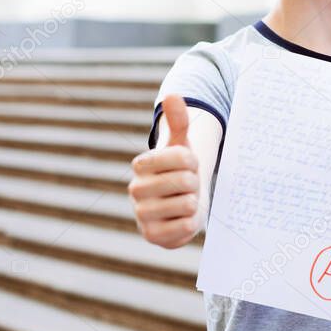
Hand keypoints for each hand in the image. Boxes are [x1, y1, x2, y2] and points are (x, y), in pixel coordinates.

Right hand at [128, 95, 200, 247]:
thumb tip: (173, 95)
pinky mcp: (151, 236)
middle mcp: (135, 189)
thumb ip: (178, 121)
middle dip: (194, 184)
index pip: (182, 156)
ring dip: (193, 203)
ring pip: (187, 203)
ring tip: (183, 202)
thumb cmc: (180, 172)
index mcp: (141, 164)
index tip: (186, 165)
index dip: (193, 162)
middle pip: (186, 181)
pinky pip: (185, 227)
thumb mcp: (181, 146)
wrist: (180, 205)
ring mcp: (141, 214)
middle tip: (186, 186)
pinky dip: (190, 223)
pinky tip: (181, 219)